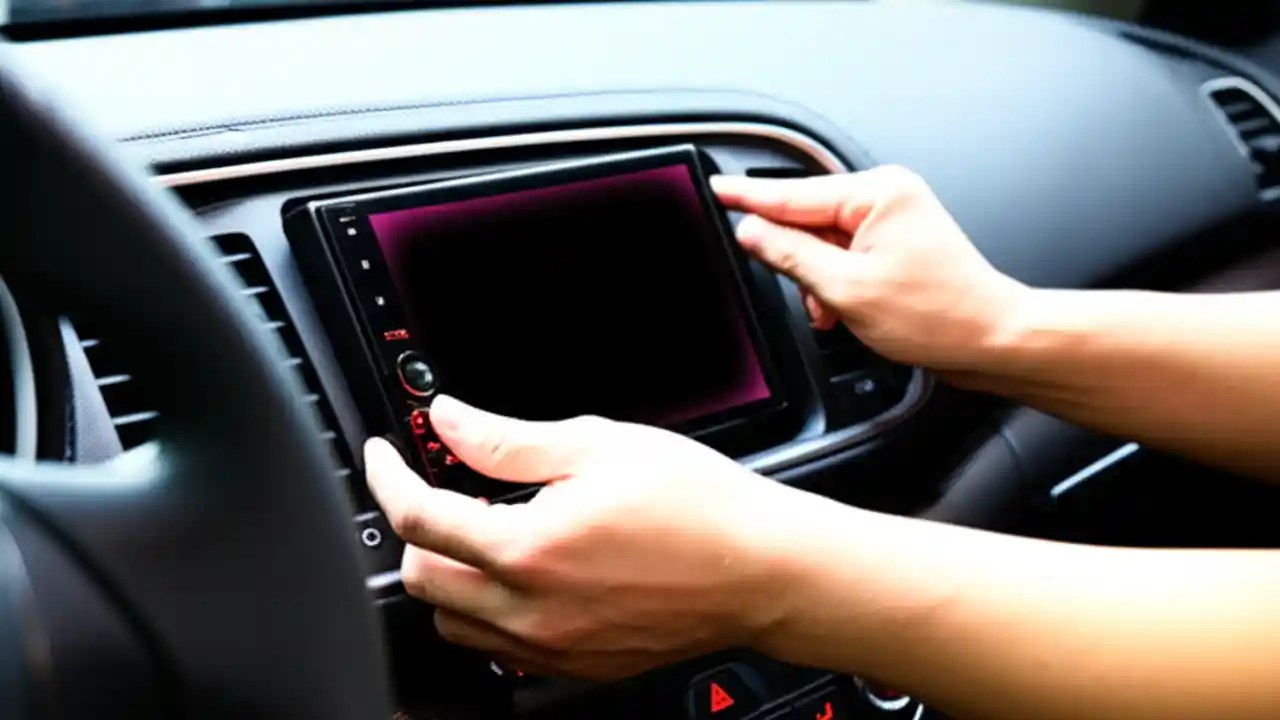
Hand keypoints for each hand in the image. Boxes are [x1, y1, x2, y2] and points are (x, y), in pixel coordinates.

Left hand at [364, 395, 807, 679]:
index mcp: (529, 548)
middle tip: (446, 489)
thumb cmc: (699, 505)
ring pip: (452, 623)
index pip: (416, 517)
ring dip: (449, 574)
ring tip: (486, 533)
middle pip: (421, 578)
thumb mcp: (599, 445)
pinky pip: (501, 648)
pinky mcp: (576, 667)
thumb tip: (447, 420)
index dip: (385, 477)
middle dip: (416, 529)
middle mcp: (531, 610)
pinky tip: (526, 573)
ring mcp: (552, 647)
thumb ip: (507, 437)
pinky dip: (490, 611)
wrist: (763, 570)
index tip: (383, 455)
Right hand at [712, 167, 1026, 370]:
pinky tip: (844, 308)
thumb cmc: (939, 315)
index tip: (715, 187)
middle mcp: (887, 195)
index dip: (748, 197)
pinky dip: (836, 283)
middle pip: (808, 218)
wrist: (991, 339)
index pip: (793, 194)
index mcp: (878, 193)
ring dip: (819, 279)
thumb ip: (791, 255)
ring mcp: (893, 218)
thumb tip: (752, 232)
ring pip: (823, 242)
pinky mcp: (895, 242)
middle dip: (798, 261)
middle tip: (806, 294)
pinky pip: (844, 254)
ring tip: (836, 310)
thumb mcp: (848, 290)